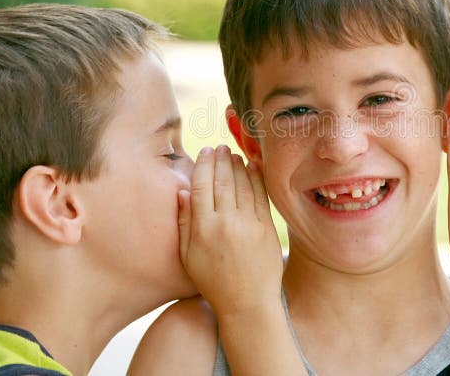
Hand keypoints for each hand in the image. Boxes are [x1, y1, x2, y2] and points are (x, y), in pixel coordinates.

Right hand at [178, 145, 282, 317]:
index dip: (203, 166)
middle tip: (219, 147)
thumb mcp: (188, 256)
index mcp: (203, 229)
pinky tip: (253, 166)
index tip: (204, 152)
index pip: (201, 186)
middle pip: (222, 181)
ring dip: (238, 165)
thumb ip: (184, 223)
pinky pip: (260, 196)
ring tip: (233, 154)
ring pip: (242, 185)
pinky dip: (256, 178)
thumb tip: (183, 192)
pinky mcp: (267, 228)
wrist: (248, 302)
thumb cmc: (213, 281)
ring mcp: (248, 224)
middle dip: (220, 160)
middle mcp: (225, 223)